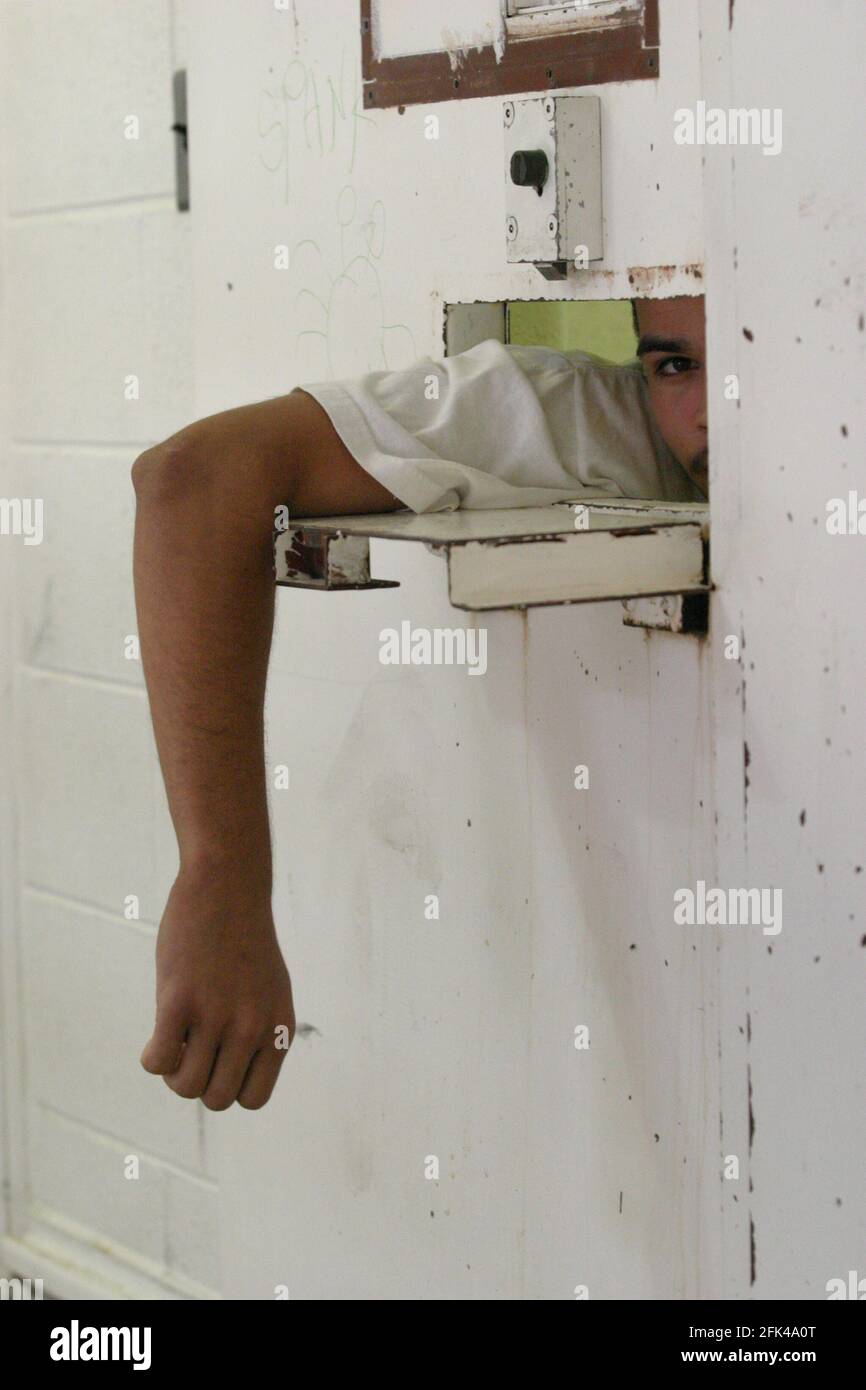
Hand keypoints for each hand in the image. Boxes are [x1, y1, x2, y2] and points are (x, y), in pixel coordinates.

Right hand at [140, 866, 294, 1109]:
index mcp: (278, 1029)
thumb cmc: (243, 939)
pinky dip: (152, 1056)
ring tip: (174, 1038)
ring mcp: (216, 1015)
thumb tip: (224, 1079)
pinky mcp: (180, 1000)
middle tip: (190, 1047)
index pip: (253, 1099)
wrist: (228, 887)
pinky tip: (159, 1030)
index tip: (219, 1058)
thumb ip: (255, 1034)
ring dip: (172, 1071)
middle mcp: (252, 1028)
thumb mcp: (267, 991)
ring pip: (186, 1086)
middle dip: (197, 1082)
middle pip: (217, 1099)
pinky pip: (158, 1062)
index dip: (229, 1085)